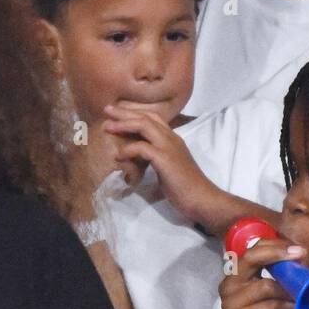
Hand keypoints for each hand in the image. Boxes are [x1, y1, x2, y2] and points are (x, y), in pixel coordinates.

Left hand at [101, 101, 218, 223]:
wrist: (202, 198)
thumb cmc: (185, 187)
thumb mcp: (168, 167)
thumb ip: (155, 158)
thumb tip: (137, 158)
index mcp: (173, 139)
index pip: (153, 118)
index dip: (134, 113)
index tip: (117, 113)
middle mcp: (171, 138)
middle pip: (146, 117)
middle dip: (124, 112)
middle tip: (106, 110)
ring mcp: (169, 147)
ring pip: (144, 126)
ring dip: (123, 125)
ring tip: (107, 127)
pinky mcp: (165, 159)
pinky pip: (142, 148)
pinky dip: (128, 150)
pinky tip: (118, 157)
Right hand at [219, 236, 302, 308]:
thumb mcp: (283, 295)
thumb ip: (286, 276)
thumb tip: (302, 256)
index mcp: (238, 277)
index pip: (252, 249)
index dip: (276, 244)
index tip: (299, 249)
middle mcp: (229, 286)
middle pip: (251, 258)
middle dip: (278, 253)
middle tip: (301, 254)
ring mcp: (231, 304)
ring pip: (265, 285)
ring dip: (288, 292)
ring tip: (299, 302)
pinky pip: (269, 306)